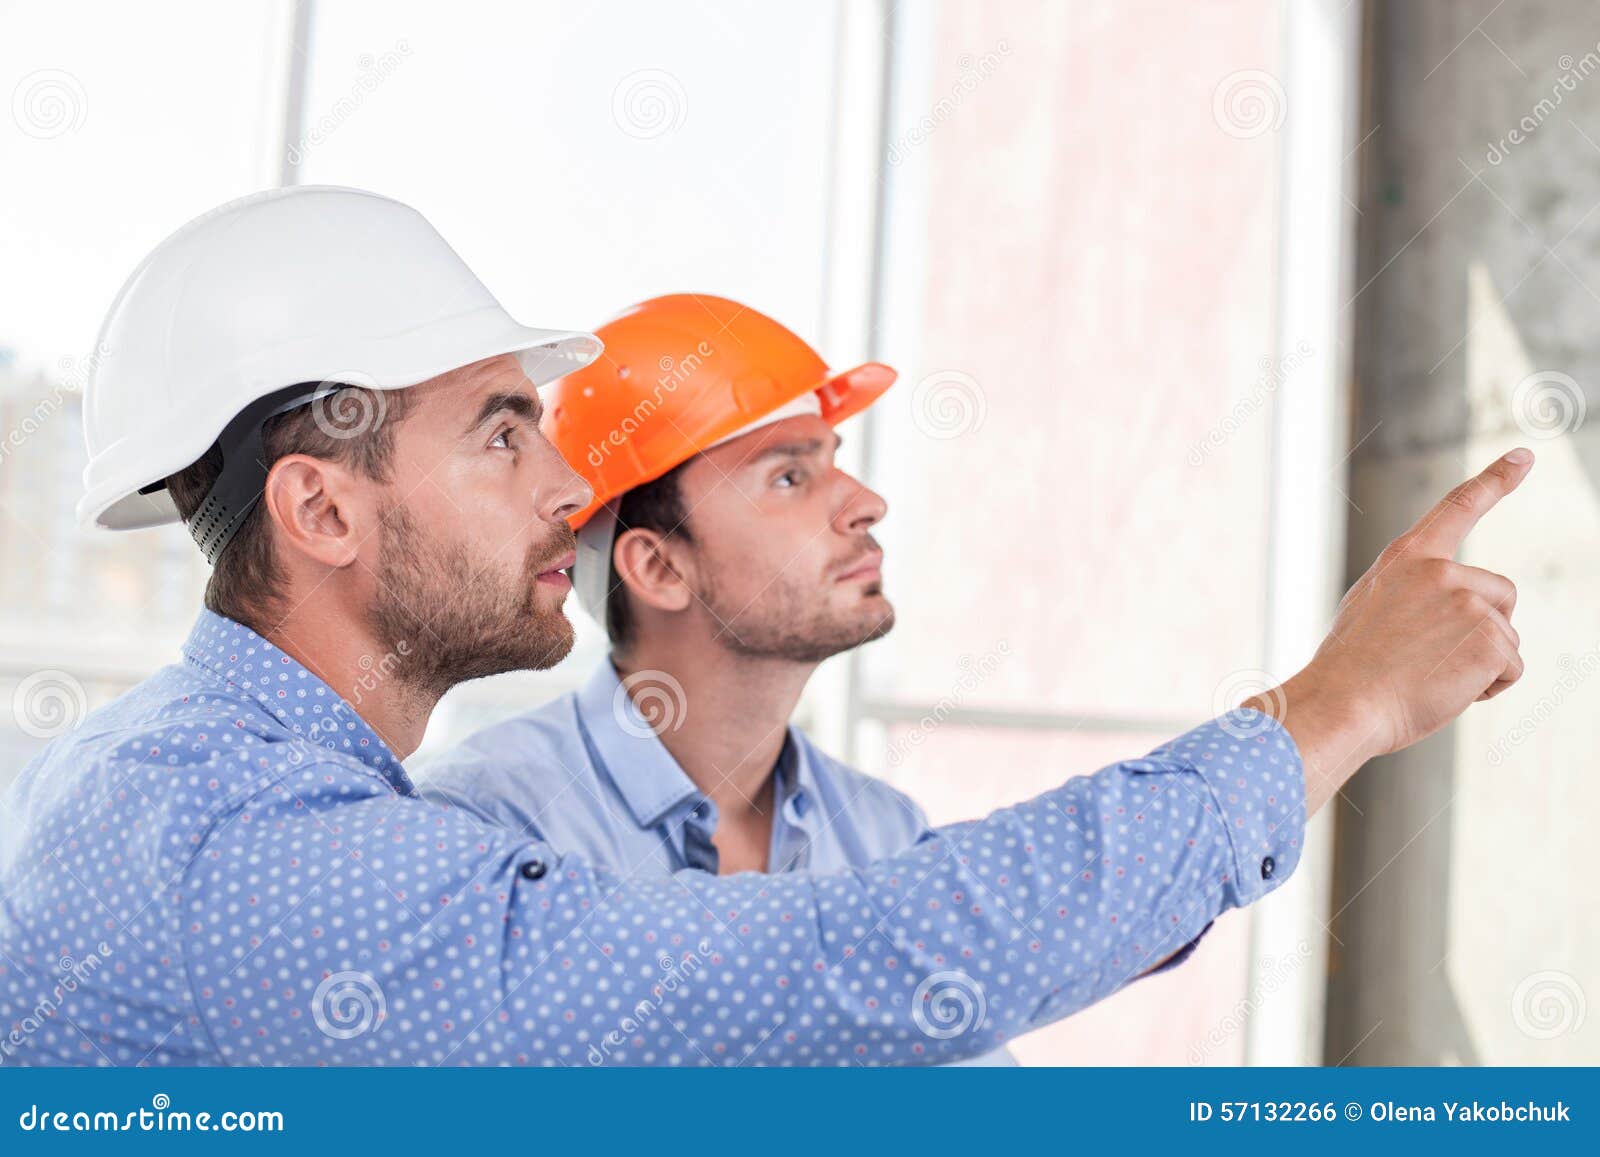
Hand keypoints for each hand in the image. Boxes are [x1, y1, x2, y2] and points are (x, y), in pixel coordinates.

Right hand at [1243, 449, 1531, 814]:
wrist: (1343, 704)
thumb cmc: (1351, 670)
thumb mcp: (1372, 609)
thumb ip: (1413, 592)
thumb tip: (1453, 606)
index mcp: (1406, 559)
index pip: (1457, 508)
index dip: (1495, 480)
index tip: (1524, 457)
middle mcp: (1441, 571)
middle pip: (1499, 594)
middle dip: (1484, 627)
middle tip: (1432, 658)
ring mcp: (1468, 602)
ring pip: (1505, 635)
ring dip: (1481, 663)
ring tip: (1429, 677)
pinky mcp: (1491, 638)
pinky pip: (1512, 668)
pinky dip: (1488, 687)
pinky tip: (1446, 690)